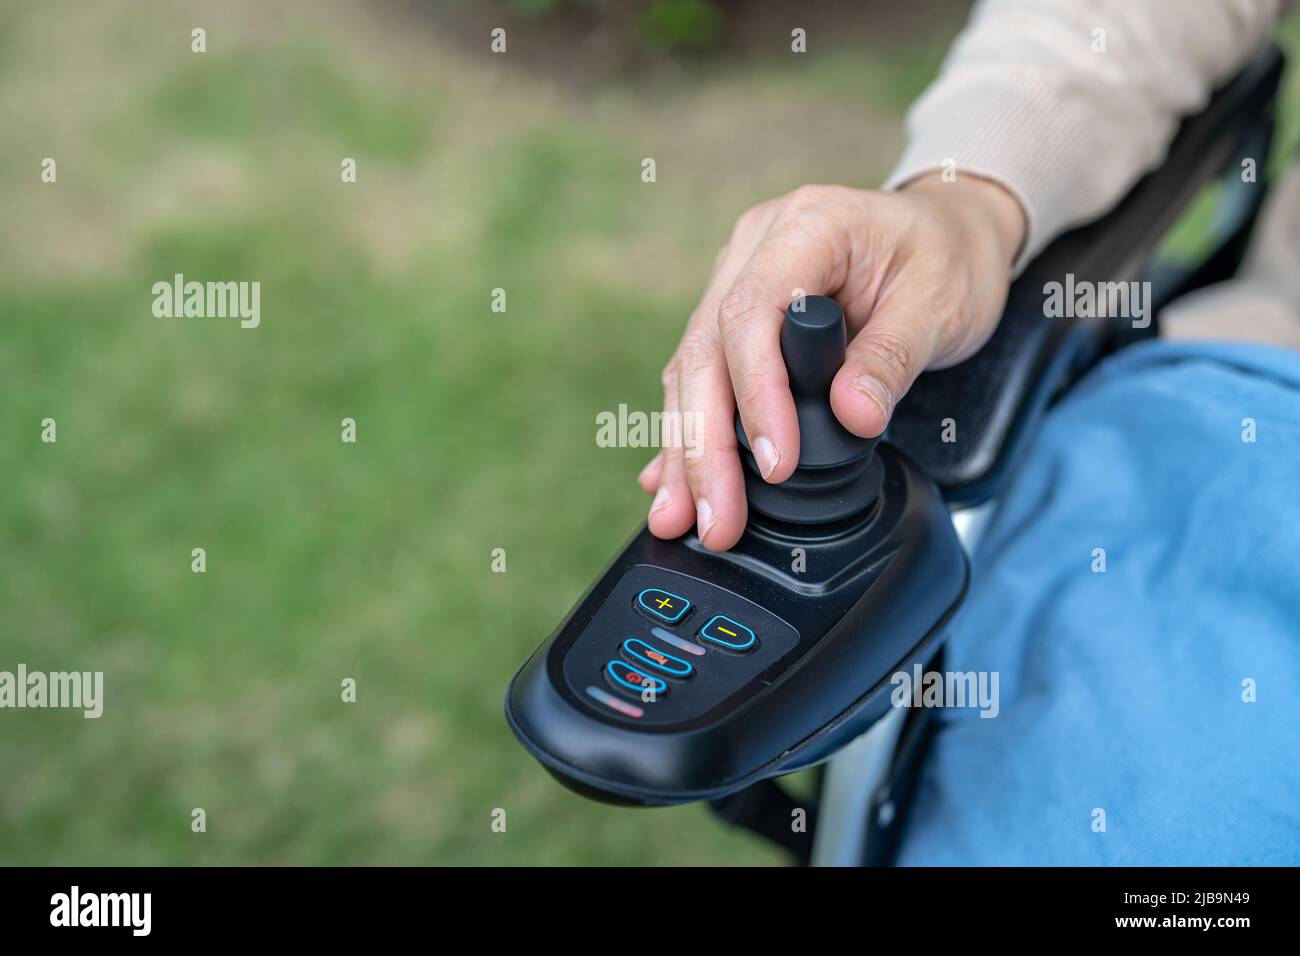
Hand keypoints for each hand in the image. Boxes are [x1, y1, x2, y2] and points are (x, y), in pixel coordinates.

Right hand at [637, 176, 1025, 550]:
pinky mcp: (734, 316)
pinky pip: (699, 376)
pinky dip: (688, 433)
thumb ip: (893, 357)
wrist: (947, 228)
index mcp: (805, 226)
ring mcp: (735, 278)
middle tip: (715, 518)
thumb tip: (852, 416)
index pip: (750, 313)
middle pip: (704, 350)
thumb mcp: (941, 303)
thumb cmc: (947, 255)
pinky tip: (668, 481)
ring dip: (685, 449)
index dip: (754, 393)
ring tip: (679, 517)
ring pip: (690, 370)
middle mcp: (754, 248)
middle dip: (703, 444)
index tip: (775, 462)